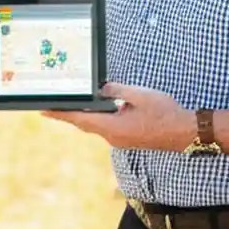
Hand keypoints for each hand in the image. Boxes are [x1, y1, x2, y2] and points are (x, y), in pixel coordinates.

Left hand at [42, 82, 193, 151]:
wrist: (184, 132)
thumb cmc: (164, 113)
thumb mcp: (139, 95)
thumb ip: (116, 90)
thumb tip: (99, 87)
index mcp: (113, 127)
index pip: (79, 119)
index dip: (61, 114)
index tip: (44, 110)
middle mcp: (113, 137)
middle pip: (84, 124)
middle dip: (67, 114)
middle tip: (50, 106)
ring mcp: (120, 140)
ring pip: (95, 126)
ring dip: (82, 116)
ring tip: (68, 106)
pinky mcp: (127, 139)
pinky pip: (105, 128)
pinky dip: (95, 119)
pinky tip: (95, 110)